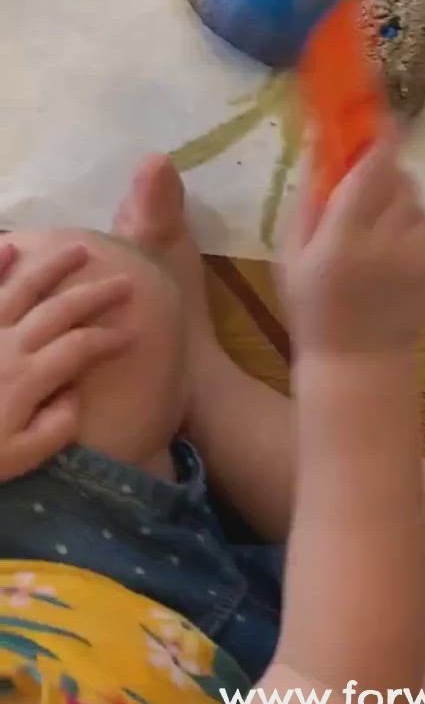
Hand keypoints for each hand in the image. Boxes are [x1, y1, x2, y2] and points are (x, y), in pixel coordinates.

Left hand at [0, 239, 134, 480]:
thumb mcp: (16, 458)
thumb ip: (55, 427)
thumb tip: (74, 393)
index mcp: (27, 376)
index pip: (81, 347)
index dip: (109, 338)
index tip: (134, 333)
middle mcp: (9, 342)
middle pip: (61, 308)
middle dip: (97, 294)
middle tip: (126, 281)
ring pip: (24, 287)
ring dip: (54, 267)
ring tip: (79, 250)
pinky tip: (11, 245)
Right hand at [282, 132, 424, 361]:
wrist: (360, 363)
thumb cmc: (313, 306)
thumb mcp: (292, 253)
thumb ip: (310, 195)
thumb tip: (320, 139)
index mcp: (342, 240)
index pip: (370, 173)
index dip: (379, 138)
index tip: (380, 115)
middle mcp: (385, 244)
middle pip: (396, 179)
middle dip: (381, 170)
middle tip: (361, 183)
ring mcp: (417, 255)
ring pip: (413, 199)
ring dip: (395, 199)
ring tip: (372, 228)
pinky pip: (424, 224)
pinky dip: (408, 225)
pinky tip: (388, 252)